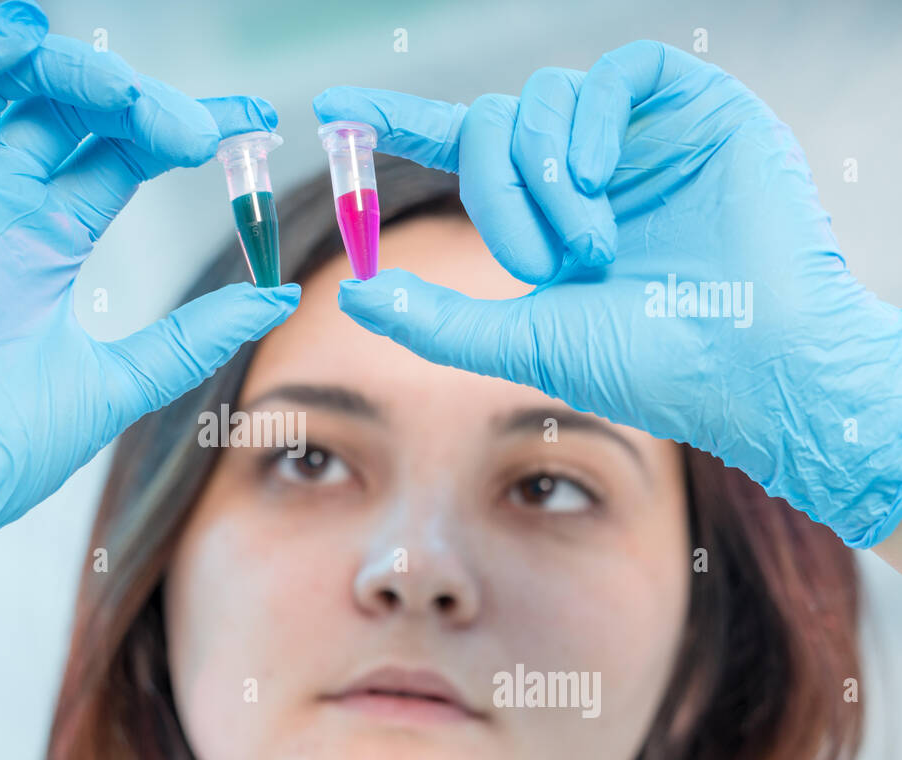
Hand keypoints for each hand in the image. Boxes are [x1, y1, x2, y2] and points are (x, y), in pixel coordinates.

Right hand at [0, 1, 298, 690]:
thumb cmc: (3, 448)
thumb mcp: (121, 381)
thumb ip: (192, 336)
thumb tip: (280, 298)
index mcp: (45, 247)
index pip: (118, 157)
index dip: (178, 129)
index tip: (248, 122)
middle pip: (71, 117)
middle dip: (139, 106)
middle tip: (203, 130)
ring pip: (6, 96)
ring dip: (72, 76)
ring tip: (134, 95)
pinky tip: (27, 36)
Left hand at [317, 40, 901, 549]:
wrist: (748, 365)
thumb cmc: (645, 363)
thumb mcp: (522, 340)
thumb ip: (434, 318)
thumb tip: (350, 290)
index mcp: (543, 215)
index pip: (458, 150)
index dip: (396, 123)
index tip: (334, 110)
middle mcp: (584, 168)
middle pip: (493, 124)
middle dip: (496, 192)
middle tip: (540, 261)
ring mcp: (637, 137)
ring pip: (545, 99)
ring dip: (546, 175)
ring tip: (592, 245)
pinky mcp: (695, 108)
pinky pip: (620, 71)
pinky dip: (589, 118)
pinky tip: (592, 177)